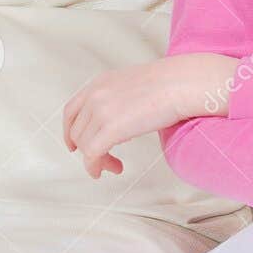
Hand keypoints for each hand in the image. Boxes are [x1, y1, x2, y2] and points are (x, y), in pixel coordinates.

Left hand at [63, 53, 237, 178]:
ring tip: (115, 166)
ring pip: (84, 145)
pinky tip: (111, 169)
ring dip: (96, 159)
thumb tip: (124, 122)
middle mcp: (95, 96)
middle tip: (104, 159)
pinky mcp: (110, 130)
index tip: (75, 144)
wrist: (183, 83)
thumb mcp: (136, 84)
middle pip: (77, 131)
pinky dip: (96, 166)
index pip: (71, 110)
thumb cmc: (173, 83)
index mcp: (100, 83)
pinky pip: (93, 154)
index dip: (69, 130)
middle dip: (87, 149)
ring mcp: (100, 112)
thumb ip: (122, 100)